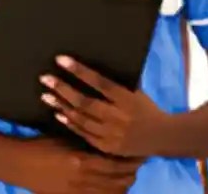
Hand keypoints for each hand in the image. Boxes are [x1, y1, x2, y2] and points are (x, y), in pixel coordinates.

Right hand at [8, 136, 141, 193]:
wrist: (20, 164)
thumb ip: (88, 140)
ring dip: (124, 185)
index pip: (116, 164)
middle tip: (138, 163)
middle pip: (119, 181)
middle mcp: (83, 180)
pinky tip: (114, 188)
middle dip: (132, 172)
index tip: (140, 153)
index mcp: (83, 161)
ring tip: (129, 175)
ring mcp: (77, 193)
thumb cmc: (43, 146)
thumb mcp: (67, 138)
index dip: (131, 160)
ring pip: (111, 193)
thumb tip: (110, 139)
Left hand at [40, 55, 171, 158]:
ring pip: (81, 119)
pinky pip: (84, 134)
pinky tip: (58, 114)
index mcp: (127, 98)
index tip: (61, 60)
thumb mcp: (136, 92)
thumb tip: (91, 70)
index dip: (79, 71)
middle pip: (85, 102)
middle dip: (63, 89)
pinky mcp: (107, 146)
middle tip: (45, 78)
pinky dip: (70, 123)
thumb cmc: (146, 108)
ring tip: (46, 95)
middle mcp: (118, 116)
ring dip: (61, 106)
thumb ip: (116, 84)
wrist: (161, 137)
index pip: (99, 82)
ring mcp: (112, 134)